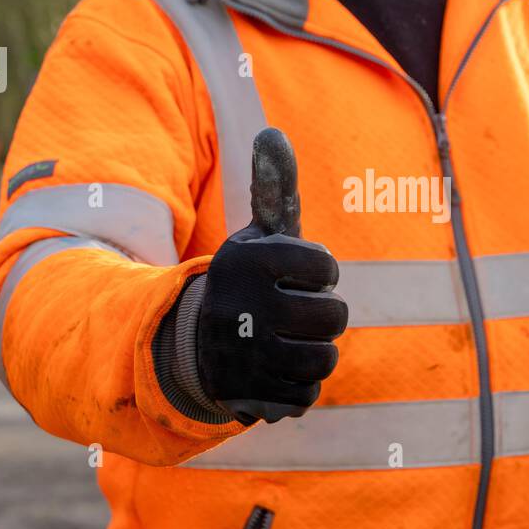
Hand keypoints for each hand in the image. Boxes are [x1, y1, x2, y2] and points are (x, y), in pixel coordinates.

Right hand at [196, 128, 347, 424]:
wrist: (194, 344)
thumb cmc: (246, 283)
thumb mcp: (258, 236)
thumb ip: (273, 189)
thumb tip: (272, 132)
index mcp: (249, 261)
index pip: (327, 268)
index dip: (320, 273)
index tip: (296, 275)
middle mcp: (243, 307)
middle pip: (334, 317)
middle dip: (322, 317)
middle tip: (294, 313)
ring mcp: (244, 356)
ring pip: (325, 359)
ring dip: (314, 352)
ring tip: (288, 342)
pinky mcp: (247, 396)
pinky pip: (307, 396)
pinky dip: (298, 386)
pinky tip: (276, 371)